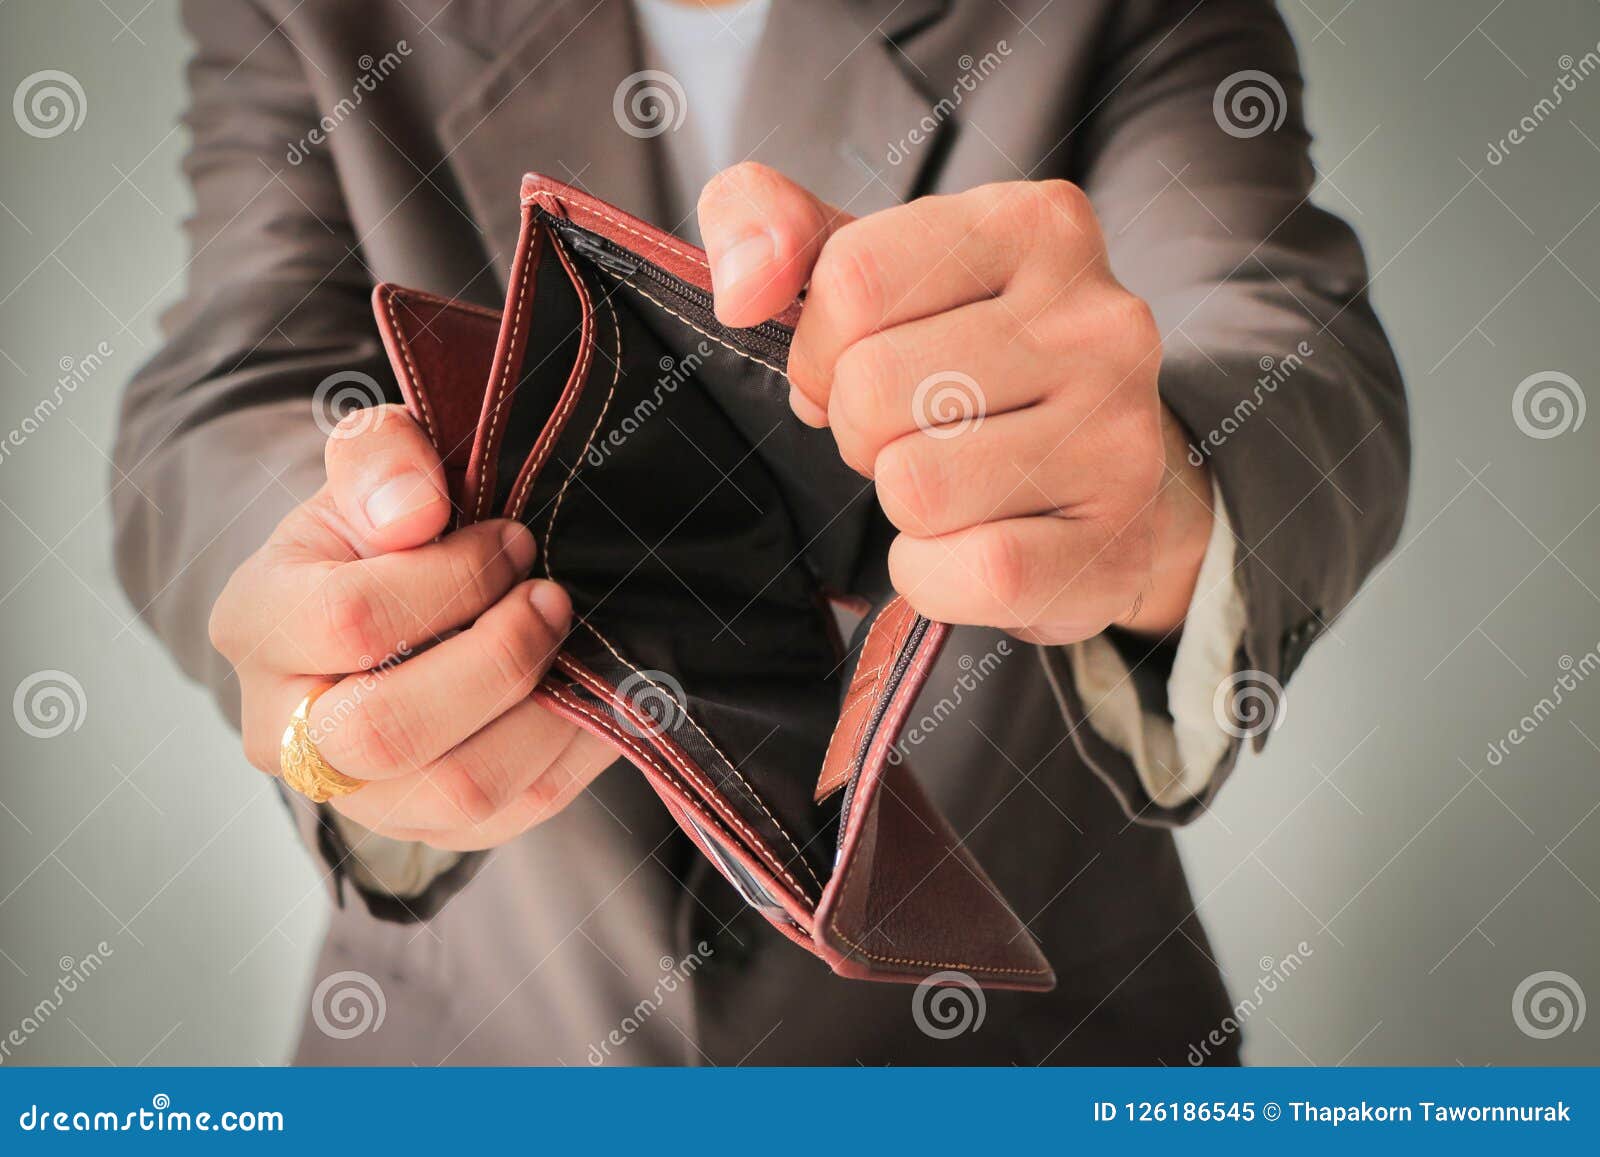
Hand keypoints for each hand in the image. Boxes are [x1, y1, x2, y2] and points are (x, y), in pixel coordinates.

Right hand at [209, 405, 617, 850]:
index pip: (350, 620)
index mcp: (259, 628)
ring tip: (568, 641)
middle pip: (387, 733)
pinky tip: (591, 690)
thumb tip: (416, 513)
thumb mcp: (370, 468)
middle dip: (497, 658)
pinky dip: (576, 748)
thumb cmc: (379, 533)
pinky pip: (520, 811)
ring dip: (542, 711)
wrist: (389, 603)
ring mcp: (358, 798)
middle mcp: (286, 733)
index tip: (512, 541)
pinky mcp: (431, 828)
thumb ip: (381, 458)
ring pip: (458, 792)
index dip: (452, 579)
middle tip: (550, 597)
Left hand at [698, 165, 1213, 643]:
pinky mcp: (1114, 545)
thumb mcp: (875, 270)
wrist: (1108, 491)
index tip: (850, 369)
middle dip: (856, 431)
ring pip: (915, 486)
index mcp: (1037, 225)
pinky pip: (966, 571)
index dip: (818, 348)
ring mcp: (1120, 435)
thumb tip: (741, 289)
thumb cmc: (969, 367)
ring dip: (900, 505)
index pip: (855, 279)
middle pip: (874, 387)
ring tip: (951, 485)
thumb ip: (772, 226)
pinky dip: (934, 574)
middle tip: (907, 436)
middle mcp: (1099, 320)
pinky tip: (969, 546)